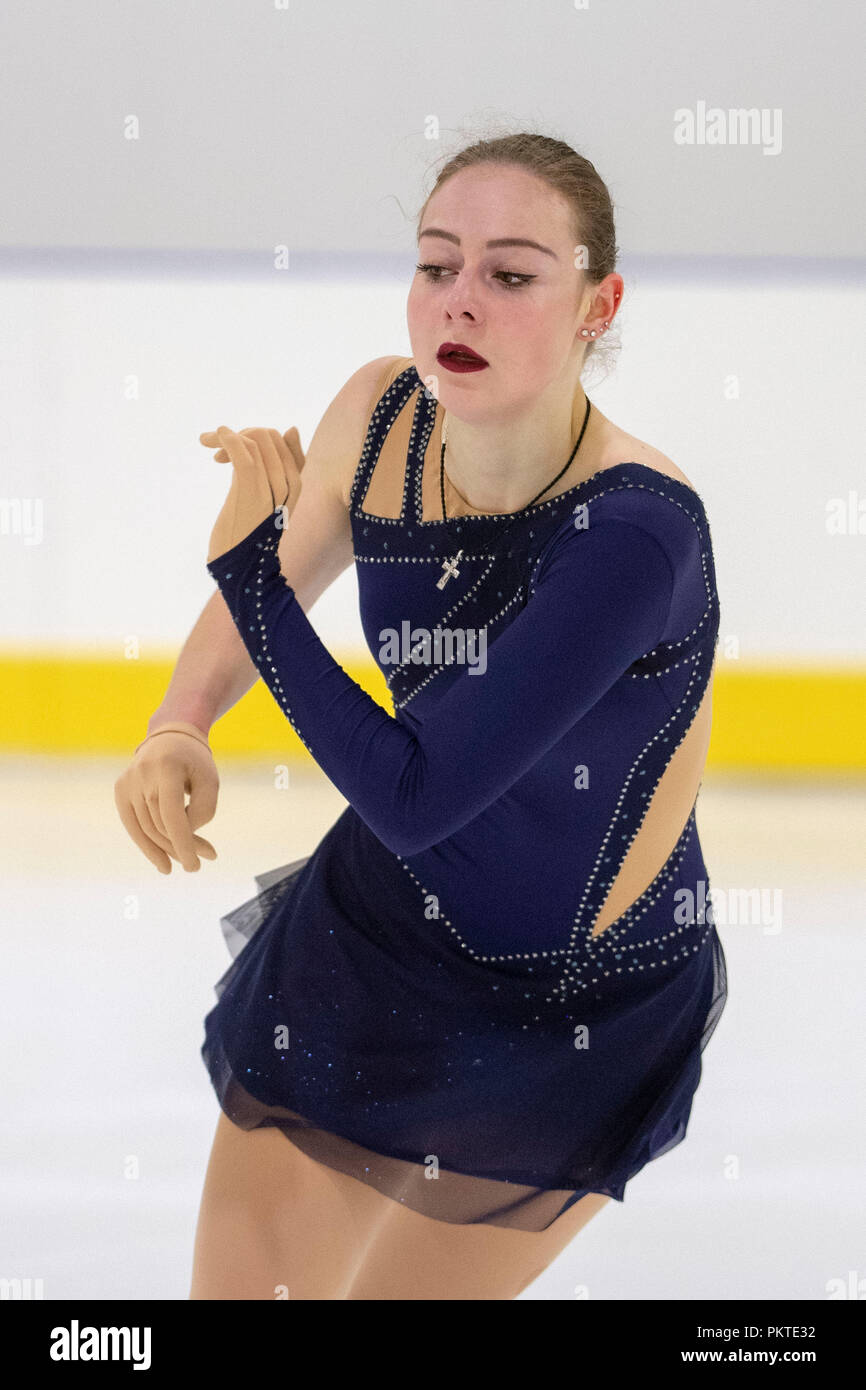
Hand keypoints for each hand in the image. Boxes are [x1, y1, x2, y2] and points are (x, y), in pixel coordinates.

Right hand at [114, 732, 218, 873]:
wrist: (170, 738)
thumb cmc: (195, 762)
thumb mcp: (210, 781)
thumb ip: (203, 810)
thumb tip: (185, 837)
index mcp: (166, 767)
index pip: (171, 814)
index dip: (182, 842)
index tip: (193, 866)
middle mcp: (142, 774)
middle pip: (160, 824)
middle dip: (182, 846)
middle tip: (207, 858)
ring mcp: (127, 782)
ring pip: (146, 829)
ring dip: (168, 849)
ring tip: (189, 860)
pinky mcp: (121, 790)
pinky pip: (133, 826)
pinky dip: (147, 847)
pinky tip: (162, 864)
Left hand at [200, 425, 304, 562]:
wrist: (241, 568)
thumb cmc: (248, 535)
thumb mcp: (262, 498)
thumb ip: (271, 469)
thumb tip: (291, 429)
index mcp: (295, 485)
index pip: (286, 442)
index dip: (260, 436)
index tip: (235, 444)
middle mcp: (288, 484)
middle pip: (269, 435)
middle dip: (241, 432)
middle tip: (216, 444)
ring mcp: (271, 487)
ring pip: (256, 440)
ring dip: (226, 435)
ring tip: (207, 443)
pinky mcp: (251, 492)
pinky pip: (243, 453)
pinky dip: (226, 439)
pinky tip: (210, 439)